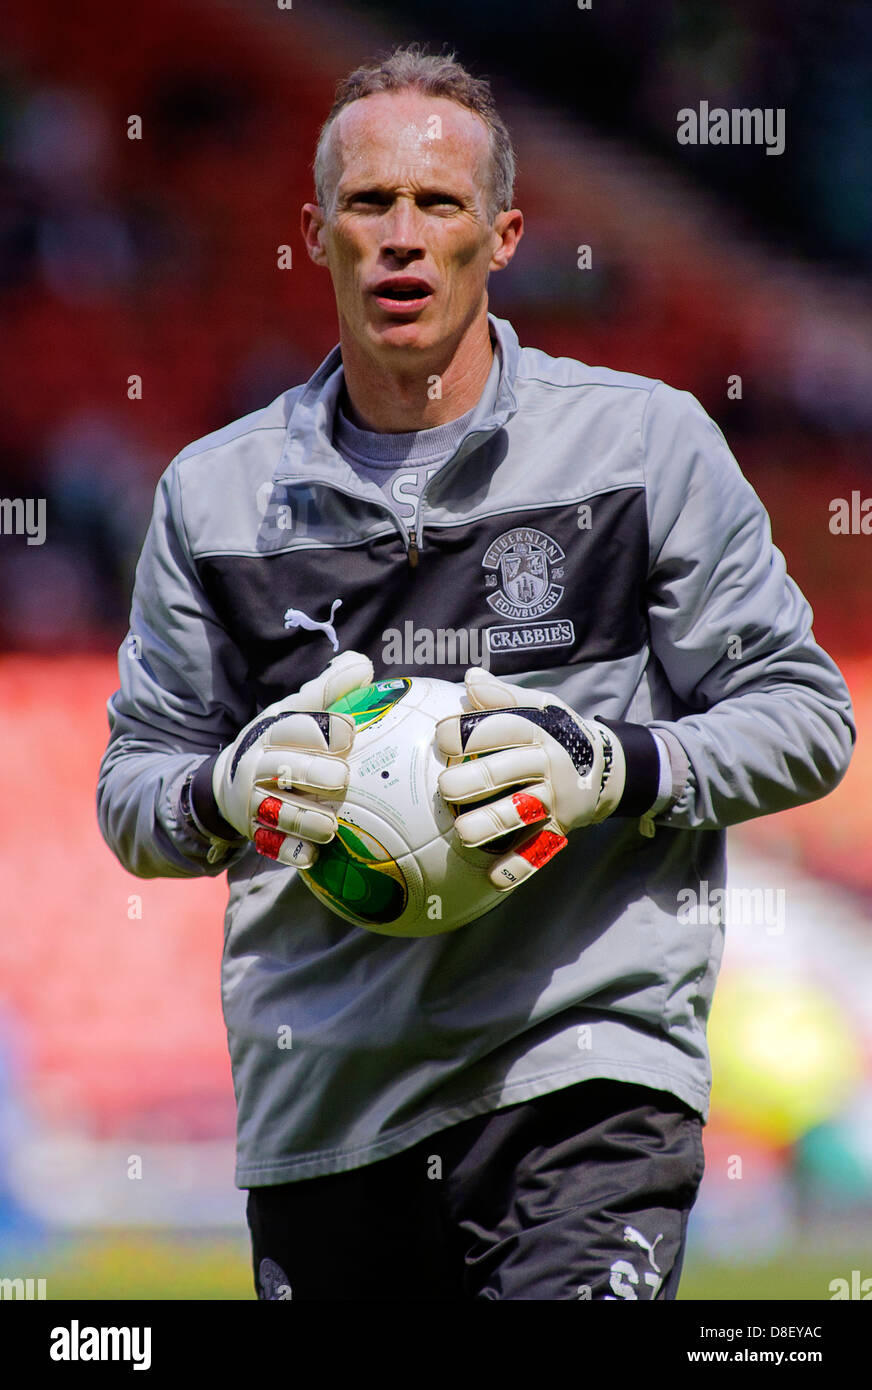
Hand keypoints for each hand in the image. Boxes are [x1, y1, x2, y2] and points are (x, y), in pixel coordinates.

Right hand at [211, 650, 373, 865]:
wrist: (228, 787)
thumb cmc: (278, 743)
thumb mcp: (293, 711)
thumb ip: (328, 689)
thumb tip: (364, 666)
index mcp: (272, 732)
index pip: (299, 725)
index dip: (329, 730)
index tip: (350, 734)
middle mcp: (258, 766)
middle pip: (291, 769)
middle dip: (322, 775)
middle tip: (342, 779)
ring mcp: (254, 803)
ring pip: (287, 813)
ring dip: (314, 820)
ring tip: (331, 823)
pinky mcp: (257, 835)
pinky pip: (279, 848)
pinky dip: (296, 851)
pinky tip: (313, 852)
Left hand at [436, 667, 625, 890]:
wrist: (608, 767)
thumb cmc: (558, 734)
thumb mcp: (540, 708)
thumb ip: (505, 697)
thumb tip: (471, 679)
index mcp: (538, 730)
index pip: (502, 727)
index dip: (469, 732)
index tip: (441, 737)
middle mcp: (547, 764)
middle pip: (505, 771)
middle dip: (472, 779)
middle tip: (445, 788)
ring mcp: (554, 799)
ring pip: (518, 812)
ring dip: (489, 823)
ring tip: (462, 832)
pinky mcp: (559, 828)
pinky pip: (538, 850)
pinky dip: (518, 867)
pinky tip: (494, 877)